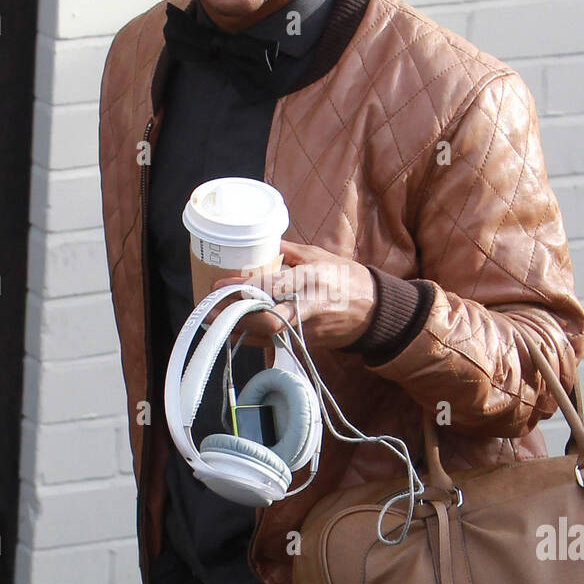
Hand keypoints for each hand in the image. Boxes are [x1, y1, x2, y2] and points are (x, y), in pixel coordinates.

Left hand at [204, 238, 376, 349]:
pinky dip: (250, 337)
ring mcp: (308, 329)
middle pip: (268, 320)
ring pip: (267, 335)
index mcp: (313, 279)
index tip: (219, 284)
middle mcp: (310, 306)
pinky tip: (231, 329)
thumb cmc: (345, 278)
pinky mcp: (306, 343)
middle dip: (235, 317)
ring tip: (212, 319)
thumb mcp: (318, 256)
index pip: (273, 286)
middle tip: (210, 309)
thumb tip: (256, 241)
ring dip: (236, 329)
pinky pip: (272, 342)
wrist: (373, 310)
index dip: (243, 288)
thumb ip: (286, 250)